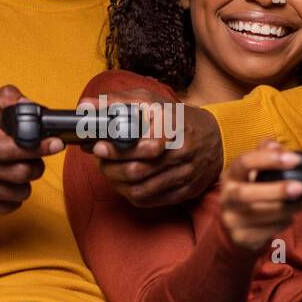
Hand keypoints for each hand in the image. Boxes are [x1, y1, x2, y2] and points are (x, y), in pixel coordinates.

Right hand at [0, 84, 61, 217]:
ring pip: (16, 192)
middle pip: (17, 172)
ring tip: (20, 174)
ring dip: (26, 184)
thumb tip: (30, 104)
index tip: (55, 144)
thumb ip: (5, 99)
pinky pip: (7, 207)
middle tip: (35, 162)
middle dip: (35, 167)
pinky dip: (14, 199)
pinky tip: (7, 188)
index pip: (9, 146)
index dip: (37, 147)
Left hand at [79, 88, 222, 207]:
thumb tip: (85, 106)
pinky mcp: (184, 191)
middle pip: (136, 171)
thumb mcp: (150, 101)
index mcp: (173, 127)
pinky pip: (148, 200)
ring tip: (108, 170)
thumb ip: (117, 101)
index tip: (97, 146)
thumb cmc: (175, 118)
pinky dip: (129, 193)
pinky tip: (124, 182)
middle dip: (110, 167)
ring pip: (139, 189)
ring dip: (116, 182)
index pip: (141, 145)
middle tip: (99, 159)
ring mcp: (184, 175)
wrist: (215, 138)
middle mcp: (181, 152)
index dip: (115, 150)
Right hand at [219, 139, 301, 252]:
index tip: (294, 159)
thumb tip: (276, 145)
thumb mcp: (254, 172)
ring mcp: (231, 219)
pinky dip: (282, 223)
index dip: (268, 159)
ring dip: (287, 208)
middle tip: (301, 187)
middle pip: (246, 194)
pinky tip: (290, 216)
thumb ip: (265, 154)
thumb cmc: (251, 192)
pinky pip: (266, 231)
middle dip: (276, 190)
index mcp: (230, 176)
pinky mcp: (241, 237)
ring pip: (260, 215)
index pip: (244, 162)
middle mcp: (226, 197)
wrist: (235, 227)